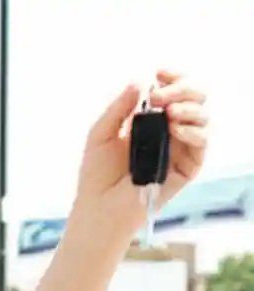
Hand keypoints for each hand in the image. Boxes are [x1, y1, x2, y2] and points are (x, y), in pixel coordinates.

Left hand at [72, 69, 208, 239]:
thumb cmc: (97, 173)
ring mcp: (180, 148)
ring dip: (188, 108)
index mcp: (151, 120)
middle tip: (159, 96)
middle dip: (182, 89)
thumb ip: (119, 107)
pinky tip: (175, 129)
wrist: (99, 207)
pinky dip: (192, 132)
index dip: (172, 78)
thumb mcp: (101, 133)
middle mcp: (170, 131)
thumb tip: (138, 81)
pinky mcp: (187, 168)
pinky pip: (201, 144)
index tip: (159, 73)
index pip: (173, 90)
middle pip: (194, 99)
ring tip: (168, 112)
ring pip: (202, 118)